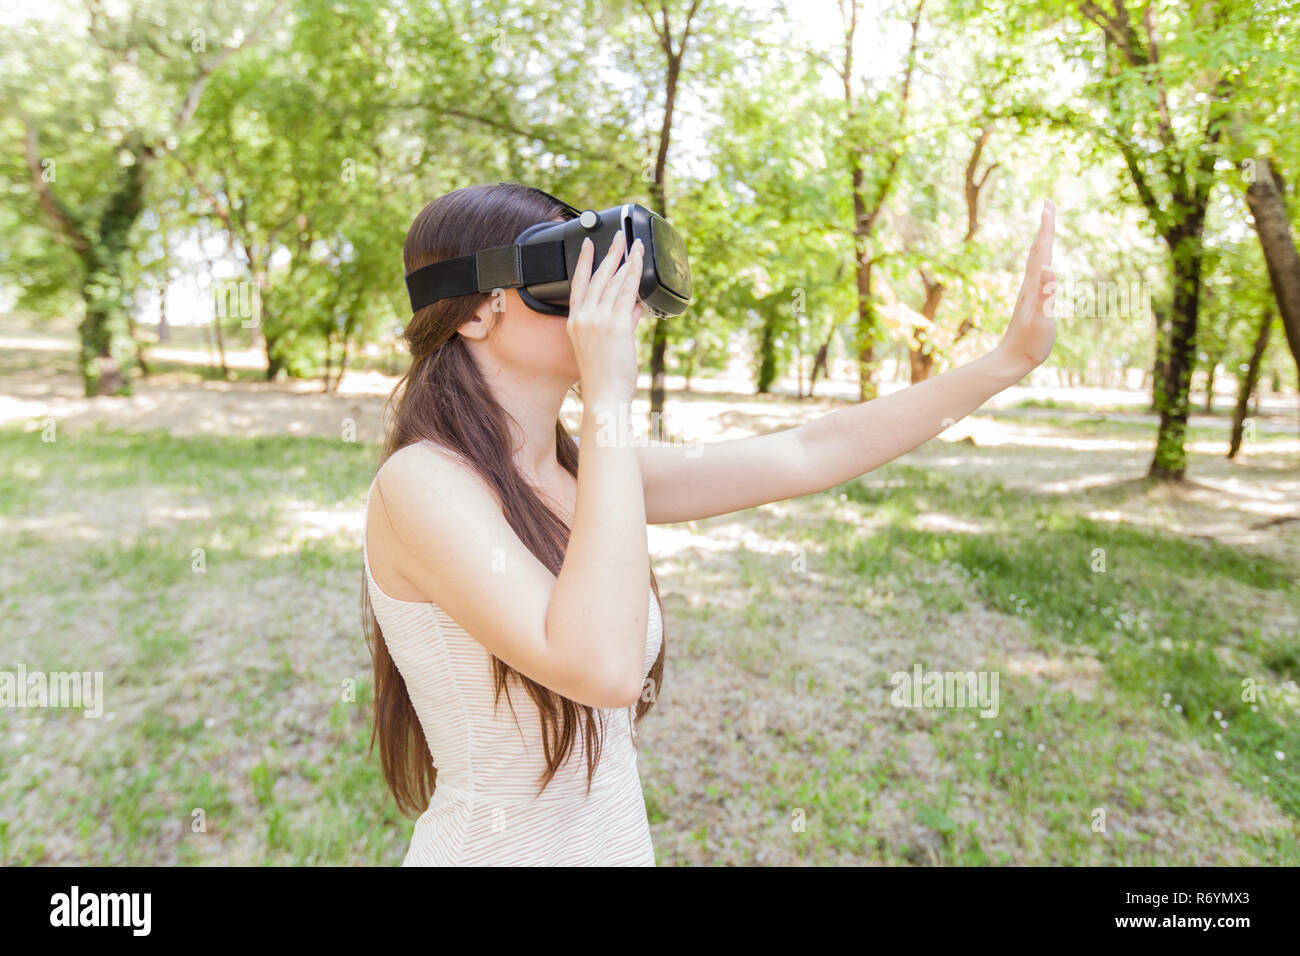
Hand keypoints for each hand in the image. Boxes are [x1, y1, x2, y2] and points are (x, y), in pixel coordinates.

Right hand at [567, 229, 644, 401]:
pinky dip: (634, 274)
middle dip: (610, 254)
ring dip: (626, 260)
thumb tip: (635, 305)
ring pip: (613, 281)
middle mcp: (584, 318)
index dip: (584, 261)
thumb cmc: (604, 378)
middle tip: (620, 237)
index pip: (578, 284)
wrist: (604, 396)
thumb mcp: (606, 345)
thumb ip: (621, 321)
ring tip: (635, 247)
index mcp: (575, 323)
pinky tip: (640, 262)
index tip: (589, 244)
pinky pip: (626, 291)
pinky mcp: (615, 324)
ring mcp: (598, 319)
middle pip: (597, 277)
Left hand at [995, 199, 1056, 376]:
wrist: (1011, 360)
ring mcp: (1030, 292)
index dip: (1047, 228)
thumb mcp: (1042, 320)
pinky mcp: (1031, 300)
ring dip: (1042, 239)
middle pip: (1038, 249)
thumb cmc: (1029, 344)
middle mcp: (1031, 285)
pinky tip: (1043, 261)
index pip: (1043, 250)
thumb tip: (1049, 269)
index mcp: (1035, 285)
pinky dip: (1042, 259)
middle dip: (1044, 226)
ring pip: (1036, 259)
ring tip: (1046, 225)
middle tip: (1048, 204)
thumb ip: (1046, 295)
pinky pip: (1038, 272)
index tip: (1048, 205)